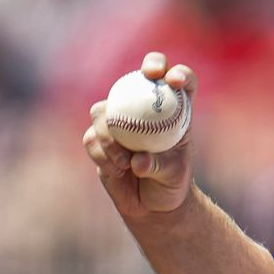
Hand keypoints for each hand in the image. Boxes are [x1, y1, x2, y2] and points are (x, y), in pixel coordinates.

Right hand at [84, 52, 195, 218]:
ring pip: (104, 110)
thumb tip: (138, 160)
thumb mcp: (173, 176)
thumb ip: (158, 166)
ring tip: (125, 162)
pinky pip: (92, 138)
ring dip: (110, 135)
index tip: (174, 81)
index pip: (181, 81)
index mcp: (174, 112)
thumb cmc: (171, 185)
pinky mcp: (99, 138)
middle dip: (149, 67)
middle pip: (143, 76)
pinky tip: (116, 170)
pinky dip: (101, 154)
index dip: (179, 73)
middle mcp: (146, 110)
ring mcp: (119, 121)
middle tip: (149, 77)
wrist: (152, 206)